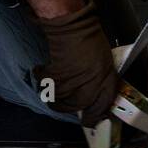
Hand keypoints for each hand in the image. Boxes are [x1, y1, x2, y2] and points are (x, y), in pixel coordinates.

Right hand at [36, 0, 119, 124]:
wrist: (74, 27)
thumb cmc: (90, 38)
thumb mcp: (104, 59)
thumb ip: (101, 77)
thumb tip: (94, 91)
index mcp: (106, 77)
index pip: (104, 104)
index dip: (97, 115)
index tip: (91, 120)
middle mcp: (92, 81)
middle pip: (79, 105)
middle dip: (70, 109)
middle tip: (63, 107)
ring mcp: (75, 78)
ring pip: (61, 98)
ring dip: (53, 96)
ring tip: (50, 91)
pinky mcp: (59, 74)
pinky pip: (48, 84)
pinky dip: (42, 79)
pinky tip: (41, 72)